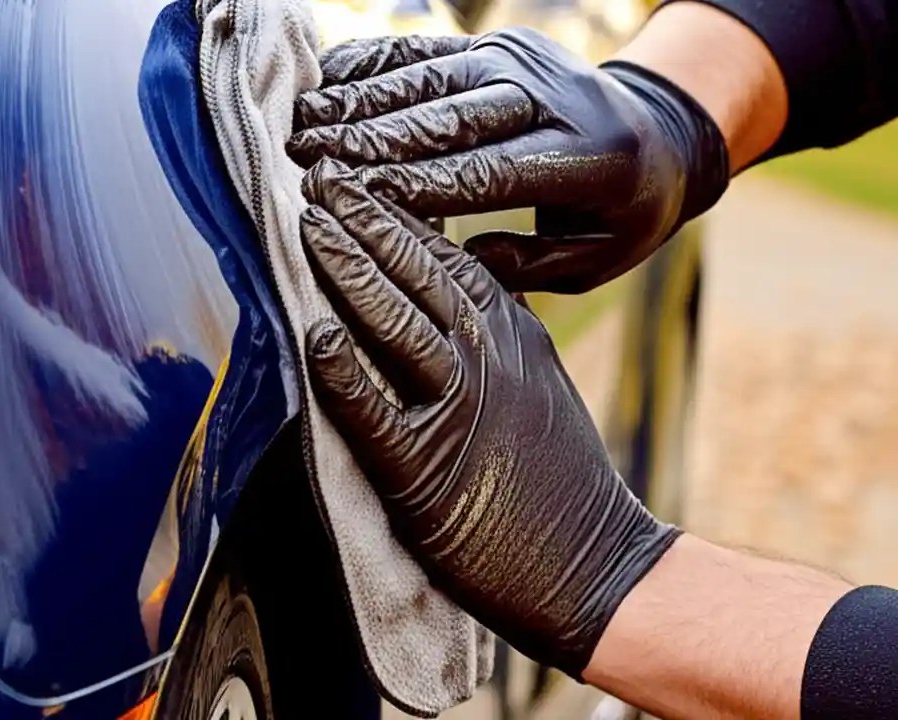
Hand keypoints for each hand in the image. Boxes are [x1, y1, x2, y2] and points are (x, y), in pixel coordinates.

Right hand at [289, 29, 728, 293]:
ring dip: (359, 101)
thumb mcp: (596, 259)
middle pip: (449, 117)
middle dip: (370, 140)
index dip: (417, 184)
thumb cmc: (623, 214)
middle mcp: (552, 96)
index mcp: (587, 157)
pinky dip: (373, 65)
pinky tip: (325, 81)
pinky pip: (428, 50)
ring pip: (430, 78)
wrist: (662, 130)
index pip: (487, 171)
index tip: (354, 199)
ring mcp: (522, 60)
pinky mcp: (498, 43)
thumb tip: (453, 259)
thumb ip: (527, 265)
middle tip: (305, 158)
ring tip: (300, 125)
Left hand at [300, 158, 679, 675]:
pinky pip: (378, 414)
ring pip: (399, 325)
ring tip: (307, 225)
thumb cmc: (556, 476)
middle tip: (320, 174)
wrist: (597, 565)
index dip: (396, 212)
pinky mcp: (427, 474)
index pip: (446, 256)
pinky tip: (314, 338)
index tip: (357, 175)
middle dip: (364, 219)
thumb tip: (444, 277)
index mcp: (511, 335)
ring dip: (350, 271)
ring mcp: (460, 414)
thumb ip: (492, 327)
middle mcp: (488, 361)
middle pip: (418, 274)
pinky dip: (346, 374)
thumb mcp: (536, 378)